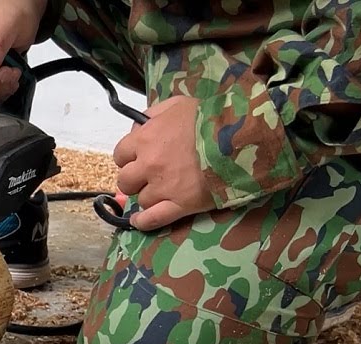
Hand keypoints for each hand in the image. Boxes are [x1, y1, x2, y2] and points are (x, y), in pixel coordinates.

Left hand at [113, 96, 216, 230]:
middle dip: (135, 178)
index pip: (120, 154)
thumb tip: (137, 129)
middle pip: (126, 180)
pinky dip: (143, 222)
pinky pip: (152, 219)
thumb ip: (152, 115)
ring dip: (148, 196)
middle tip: (149, 176)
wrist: (240, 136)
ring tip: (161, 192)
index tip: (138, 158)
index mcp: (145, 139)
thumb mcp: (177, 105)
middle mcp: (148, 165)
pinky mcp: (180, 205)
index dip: (129, 157)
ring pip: (142, 199)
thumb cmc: (210, 117)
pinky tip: (138, 221)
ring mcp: (163, 187)